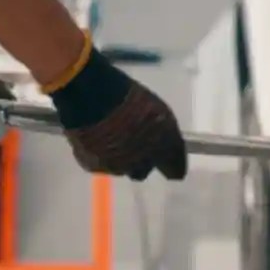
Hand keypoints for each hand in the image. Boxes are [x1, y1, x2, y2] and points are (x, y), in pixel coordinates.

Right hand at [47, 46, 187, 180]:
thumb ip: (165, 132)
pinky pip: (100, 164)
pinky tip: (96, 138)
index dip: (173, 167)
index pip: (175, 169)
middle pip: (144, 171)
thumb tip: (166, 143)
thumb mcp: (158, 110)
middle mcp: (143, 164)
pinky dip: (100, 155)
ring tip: (111, 137)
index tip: (170, 164)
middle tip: (133, 143)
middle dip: (141, 161)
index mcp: (164, 149)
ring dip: (120, 157)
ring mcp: (117, 167)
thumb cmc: (131, 98)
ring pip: (122, 168)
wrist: (94, 98)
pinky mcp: (94, 166)